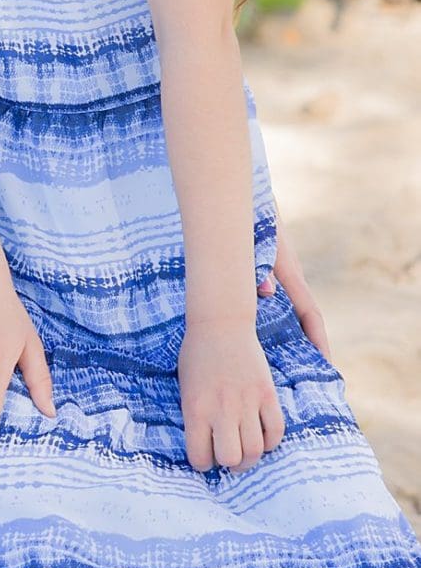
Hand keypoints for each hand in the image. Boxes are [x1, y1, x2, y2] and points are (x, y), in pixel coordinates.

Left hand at [179, 317, 284, 472]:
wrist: (220, 323)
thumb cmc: (197, 355)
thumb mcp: (186, 388)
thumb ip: (195, 417)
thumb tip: (207, 446)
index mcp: (195, 409)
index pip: (200, 457)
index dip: (203, 463)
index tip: (205, 456)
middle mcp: (221, 409)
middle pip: (232, 459)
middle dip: (229, 464)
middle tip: (228, 456)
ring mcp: (247, 401)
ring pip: (256, 450)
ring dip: (251, 458)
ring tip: (245, 453)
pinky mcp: (267, 393)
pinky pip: (276, 431)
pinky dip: (271, 441)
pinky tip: (262, 436)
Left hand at [257, 220, 332, 362]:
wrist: (242, 192)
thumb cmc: (252, 215)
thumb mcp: (256, 240)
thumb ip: (261, 265)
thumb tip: (267, 293)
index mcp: (290, 271)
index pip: (311, 313)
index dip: (318, 339)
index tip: (325, 363)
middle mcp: (287, 274)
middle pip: (300, 316)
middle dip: (304, 345)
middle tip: (302, 375)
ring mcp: (276, 271)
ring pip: (283, 308)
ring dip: (283, 333)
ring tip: (273, 363)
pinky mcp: (262, 266)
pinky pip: (268, 297)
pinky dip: (264, 315)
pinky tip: (248, 331)